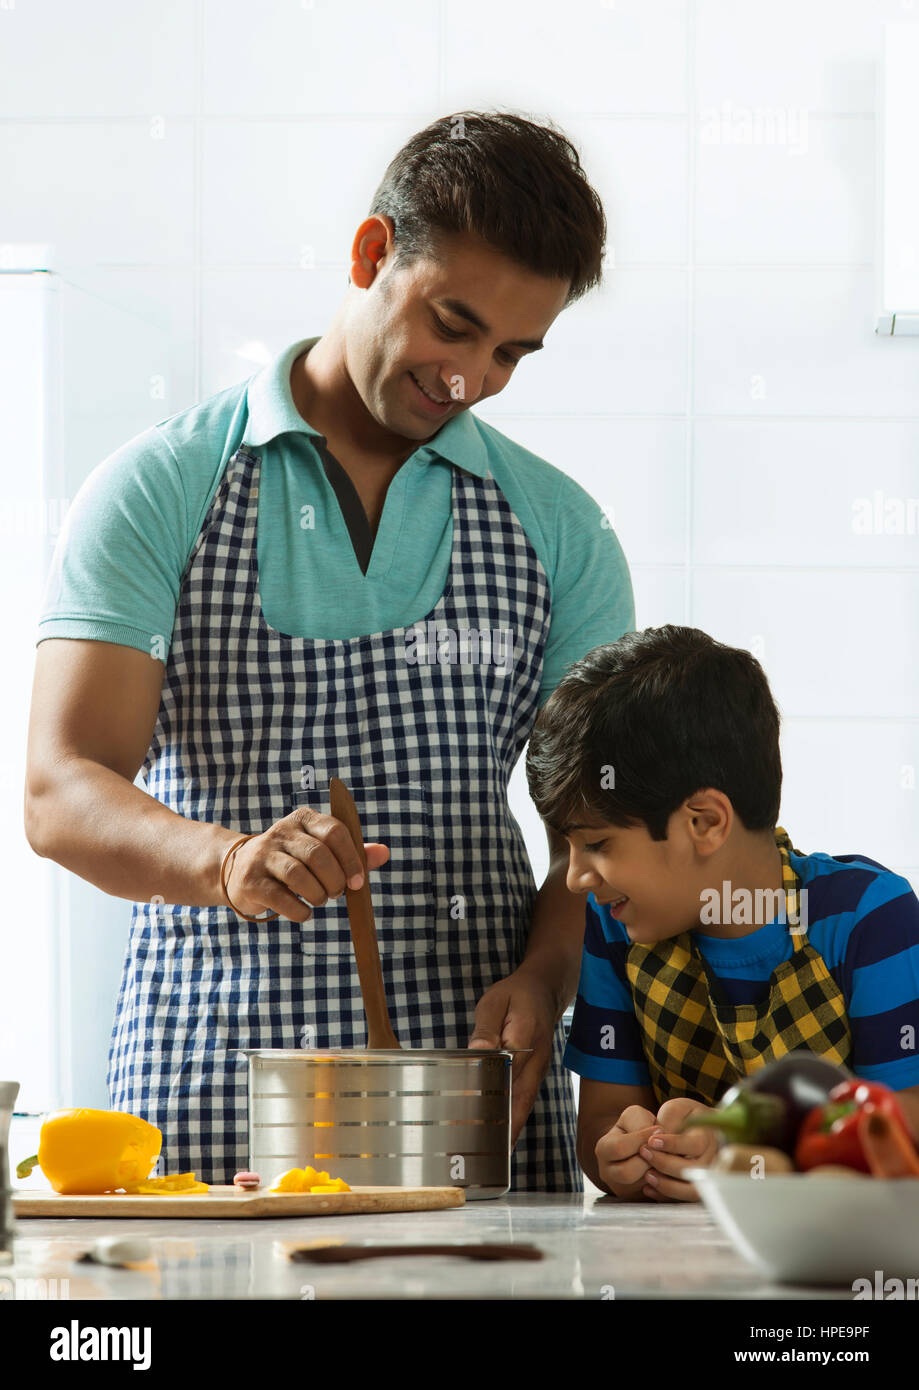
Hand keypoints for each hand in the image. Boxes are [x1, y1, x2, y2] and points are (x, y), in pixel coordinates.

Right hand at [222, 807, 389, 920]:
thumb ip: (352, 853)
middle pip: (317, 854)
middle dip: (334, 880)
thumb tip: (384, 853)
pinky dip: (300, 911)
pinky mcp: (251, 881)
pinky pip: (282, 898)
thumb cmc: (292, 861)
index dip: (351, 859)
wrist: (238, 870)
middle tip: (337, 893)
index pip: (334, 831)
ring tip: (320, 899)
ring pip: (299, 875)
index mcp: (303, 819)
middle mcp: (281, 832)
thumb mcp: (321, 850)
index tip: (358, 882)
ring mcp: (263, 855)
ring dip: (317, 895)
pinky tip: (304, 911)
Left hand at [467, 968, 558, 1145]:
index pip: (508, 1071)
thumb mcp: (494, 1001)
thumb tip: (480, 1048)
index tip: (476, 1119)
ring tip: (493, 1155)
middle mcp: (536, 1059)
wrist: (544, 991)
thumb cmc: (515, 996)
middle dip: (504, 1127)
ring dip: (510, 1128)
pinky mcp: (536, 1074)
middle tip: (485, 1153)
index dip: (492, 1095)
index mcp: (524, 1036)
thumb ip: (486, 1026)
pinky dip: (515, 1119)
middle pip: (519, 1098)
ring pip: (524, 1104)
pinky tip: (503, 1136)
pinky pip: (525, 1100)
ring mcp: (539, 1069)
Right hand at [595, 1105, 661, 1198]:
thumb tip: (657, 1137)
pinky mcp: (637, 1199)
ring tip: (667, 1157)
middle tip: (662, 1148)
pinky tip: (668, 1167)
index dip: (641, 1138)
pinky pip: (653, 1194)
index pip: (619, 1148)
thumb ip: (641, 1124)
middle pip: (627, 1173)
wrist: (638, 1145)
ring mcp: (621, 1189)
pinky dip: (665, 1180)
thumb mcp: (634, 1116)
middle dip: (649, 1159)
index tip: (659, 1129)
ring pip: (641, 1185)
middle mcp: (607, 1173)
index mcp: (603, 1150)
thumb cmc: (636, 1127)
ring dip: (659, 1170)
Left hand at [637, 1097, 719, 1201]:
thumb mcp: (678, 1109)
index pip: (695, 1145)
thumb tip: (661, 1135)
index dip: (672, 1144)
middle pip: (694, 1170)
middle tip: (644, 1153)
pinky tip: (648, 1188)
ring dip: (668, 1186)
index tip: (652, 1140)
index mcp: (708, 1136)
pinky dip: (666, 1196)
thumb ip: (670, 1119)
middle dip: (665, 1164)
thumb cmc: (686, 1117)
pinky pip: (685, 1200)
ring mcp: (707, 1176)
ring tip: (647, 1175)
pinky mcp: (698, 1188)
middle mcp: (712, 1159)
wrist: (700, 1129)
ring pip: (692, 1190)